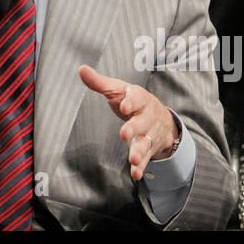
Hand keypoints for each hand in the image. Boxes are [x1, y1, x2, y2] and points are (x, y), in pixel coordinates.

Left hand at [78, 66, 178, 180]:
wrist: (161, 117)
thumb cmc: (133, 101)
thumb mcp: (118, 89)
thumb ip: (99, 82)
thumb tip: (82, 69)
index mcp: (139, 99)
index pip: (137, 98)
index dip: (130, 102)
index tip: (123, 106)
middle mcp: (147, 117)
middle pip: (142, 122)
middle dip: (134, 128)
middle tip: (124, 134)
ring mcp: (149, 134)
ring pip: (145, 142)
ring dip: (139, 151)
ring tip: (132, 158)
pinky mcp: (149, 148)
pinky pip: (146, 158)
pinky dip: (141, 166)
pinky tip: (136, 173)